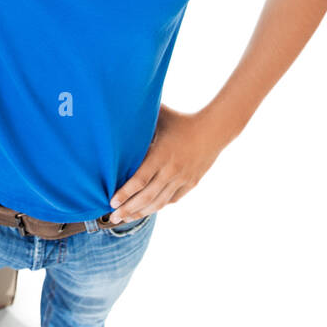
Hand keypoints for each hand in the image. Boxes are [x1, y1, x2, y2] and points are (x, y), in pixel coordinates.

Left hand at [105, 105, 226, 221]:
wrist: (214, 129)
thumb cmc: (182, 120)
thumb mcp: (159, 117)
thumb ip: (139, 118)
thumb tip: (116, 108)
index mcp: (161, 155)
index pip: (139, 180)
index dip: (125, 193)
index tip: (111, 202)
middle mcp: (171, 170)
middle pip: (146, 196)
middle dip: (128, 209)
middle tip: (112, 217)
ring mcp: (183, 179)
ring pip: (159, 202)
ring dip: (141, 212)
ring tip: (125, 218)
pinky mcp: (191, 183)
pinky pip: (172, 199)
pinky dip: (158, 206)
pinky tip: (146, 210)